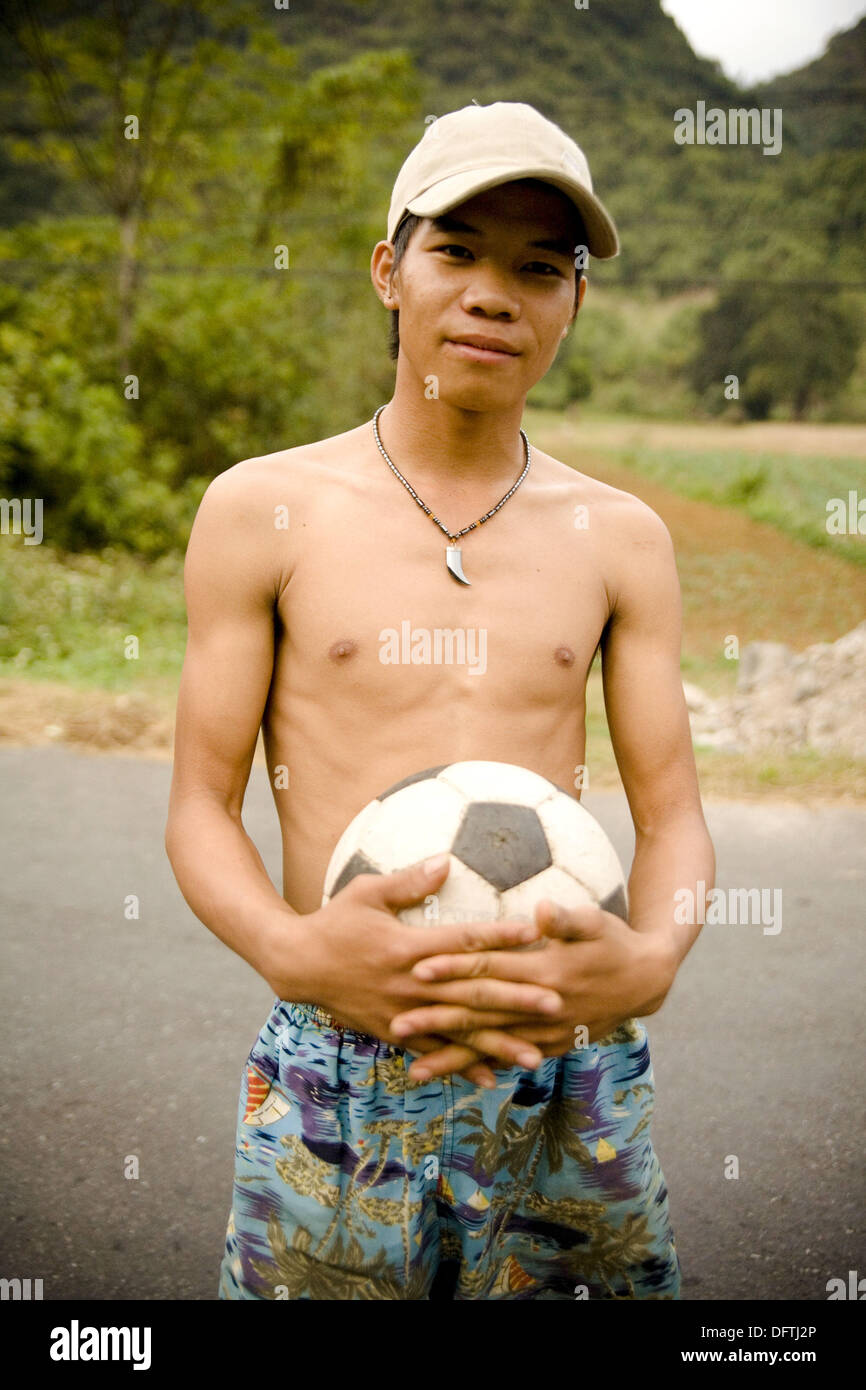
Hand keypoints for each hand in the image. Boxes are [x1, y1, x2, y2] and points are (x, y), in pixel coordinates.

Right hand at [276, 856, 561, 1085]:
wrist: (297, 966)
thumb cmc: (334, 922)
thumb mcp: (367, 892)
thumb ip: (409, 880)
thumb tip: (446, 861)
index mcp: (407, 947)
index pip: (463, 941)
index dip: (500, 936)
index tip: (536, 933)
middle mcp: (411, 984)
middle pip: (472, 992)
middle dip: (516, 998)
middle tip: (557, 1001)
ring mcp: (404, 1013)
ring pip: (459, 1030)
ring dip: (500, 1042)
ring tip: (539, 1053)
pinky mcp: (394, 1032)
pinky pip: (434, 1051)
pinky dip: (462, 1064)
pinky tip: (492, 1076)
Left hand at [391, 898, 676, 1080]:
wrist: (646, 981)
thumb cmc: (615, 941)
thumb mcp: (597, 921)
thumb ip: (567, 919)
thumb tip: (542, 911)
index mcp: (546, 970)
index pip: (489, 967)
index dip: (453, 968)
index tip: (417, 969)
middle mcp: (541, 1007)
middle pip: (479, 1012)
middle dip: (437, 1019)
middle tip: (395, 1024)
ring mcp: (545, 1032)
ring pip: (489, 1046)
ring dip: (451, 1056)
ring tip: (413, 1069)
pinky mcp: (550, 1045)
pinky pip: (508, 1059)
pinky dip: (480, 1068)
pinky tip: (454, 1078)